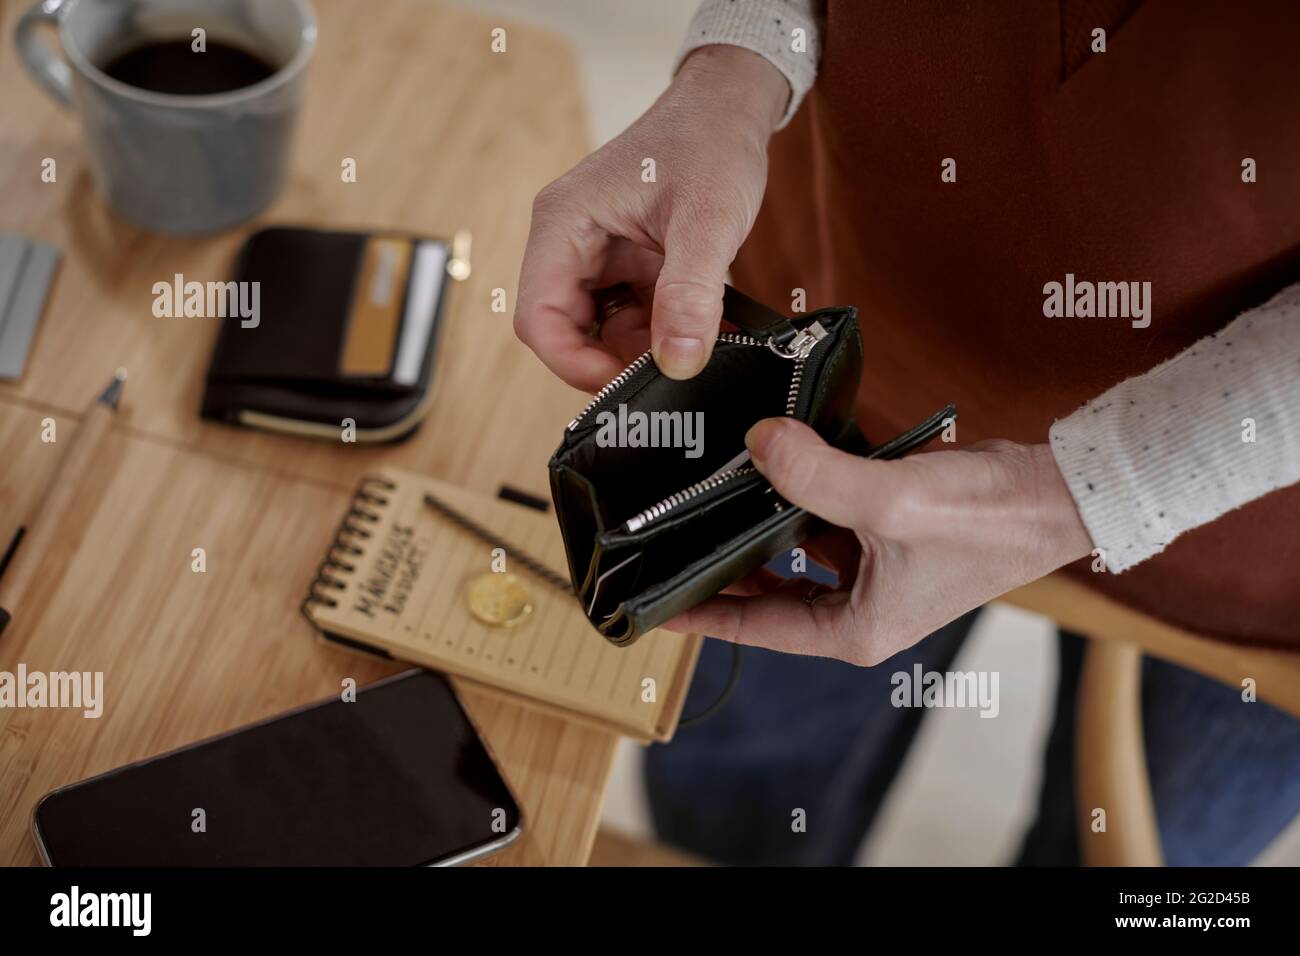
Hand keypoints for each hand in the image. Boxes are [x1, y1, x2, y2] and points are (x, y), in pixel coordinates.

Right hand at [513, 46, 788, 390]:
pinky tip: (696, 326)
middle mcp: (568, 241)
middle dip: (615, 358)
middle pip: (566, 330)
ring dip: (642, 346)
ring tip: (691, 339)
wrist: (729, 108)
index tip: (623, 385)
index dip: (573, 364)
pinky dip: (660, 329)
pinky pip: (628, 314)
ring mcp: (594, 254)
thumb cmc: (709, 142)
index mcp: (563, 223)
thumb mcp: (707, 221)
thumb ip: (691, 295)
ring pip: (600, 330)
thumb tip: (679, 362)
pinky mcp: (622, 263)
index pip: (539, 318)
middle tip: (669, 366)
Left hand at [667, 420, 1094, 665]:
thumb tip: (758, 443)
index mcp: (855, 630)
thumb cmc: (988, 519)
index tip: (650, 603)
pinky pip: (821, 523)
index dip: (701, 616)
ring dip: (758, 525)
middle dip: (722, 567)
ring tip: (706, 494)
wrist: (1058, 492)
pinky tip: (766, 464)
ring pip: (792, 555)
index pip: (757, 630)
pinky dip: (796, 498)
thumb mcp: (892, 503)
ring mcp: (871, 573)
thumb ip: (817, 476)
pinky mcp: (883, 536)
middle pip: (767, 595)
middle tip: (667, 540)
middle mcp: (859, 610)